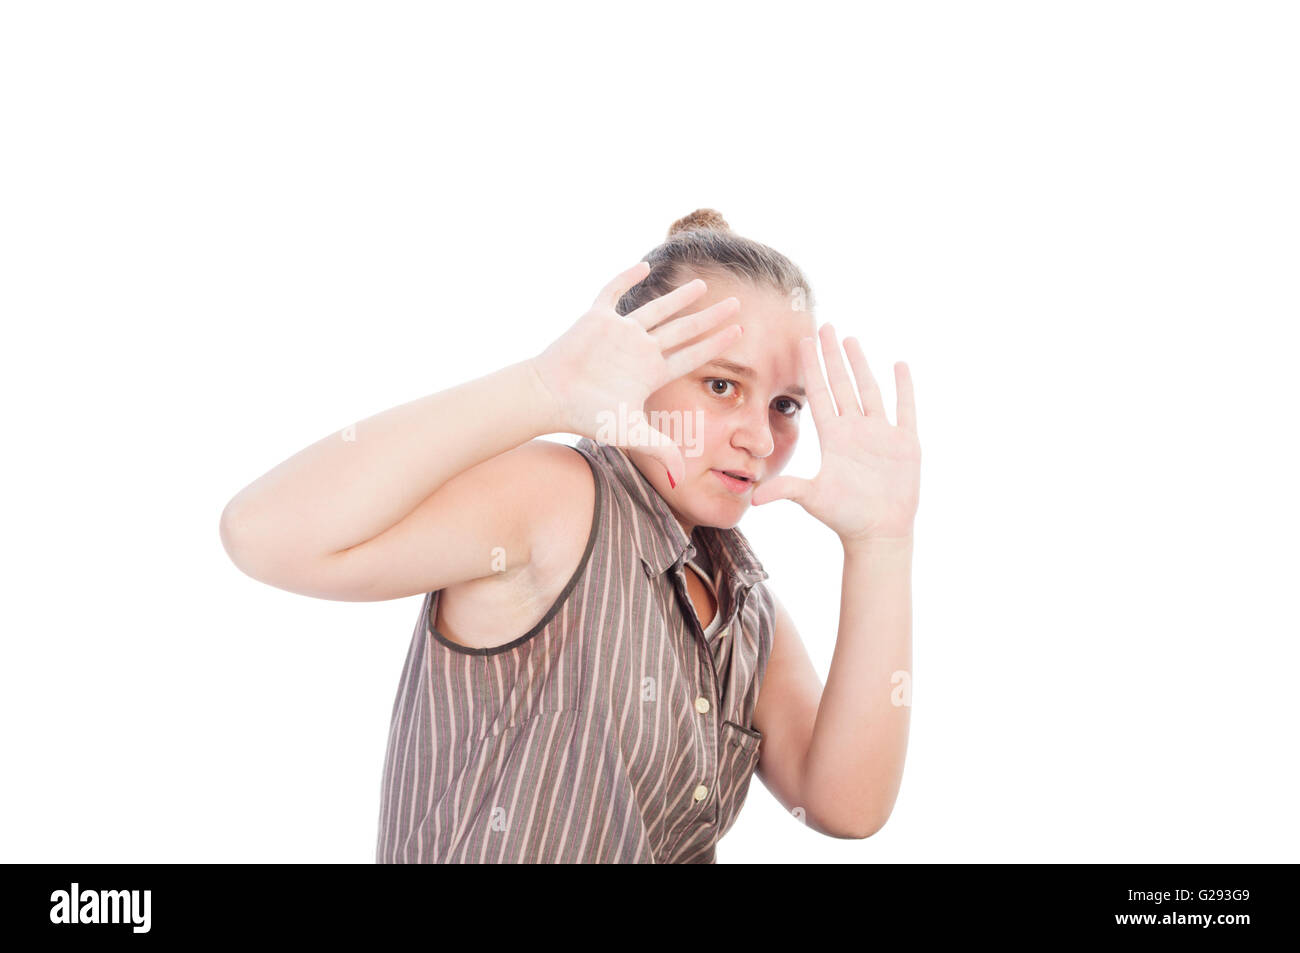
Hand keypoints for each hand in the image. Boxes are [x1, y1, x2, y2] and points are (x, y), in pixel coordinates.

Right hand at [530, 260, 741, 484]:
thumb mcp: (628, 431)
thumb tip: (679, 477)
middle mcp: (641, 349)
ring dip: (679, 297)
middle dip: (710, 318)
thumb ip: (658, 448)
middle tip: (735, 304)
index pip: (692, 355)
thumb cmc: (587, 415)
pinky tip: (644, 267)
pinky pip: (613, 292)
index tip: (740, 333)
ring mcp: (620, 332)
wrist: (550, 397)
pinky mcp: (597, 318)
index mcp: (651, 372)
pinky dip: (627, 279)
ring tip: (701, 285)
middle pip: (683, 329)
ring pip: (657, 309)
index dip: (716, 344)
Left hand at [750, 323, 919, 544]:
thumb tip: (753, 498)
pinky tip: (900, 364)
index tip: (804, 340)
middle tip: (826, 325)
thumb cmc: (844, 516)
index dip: (812, 367)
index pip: (820, 393)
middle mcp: (855, 429)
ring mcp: (880, 434)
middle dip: (833, 355)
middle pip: (842, 383)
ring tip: (852, 339)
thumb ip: (786, 490)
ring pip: (870, 390)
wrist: (878, 533)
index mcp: (833, 437)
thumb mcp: (812, 498)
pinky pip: (905, 408)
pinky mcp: (905, 443)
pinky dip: (903, 387)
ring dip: (861, 364)